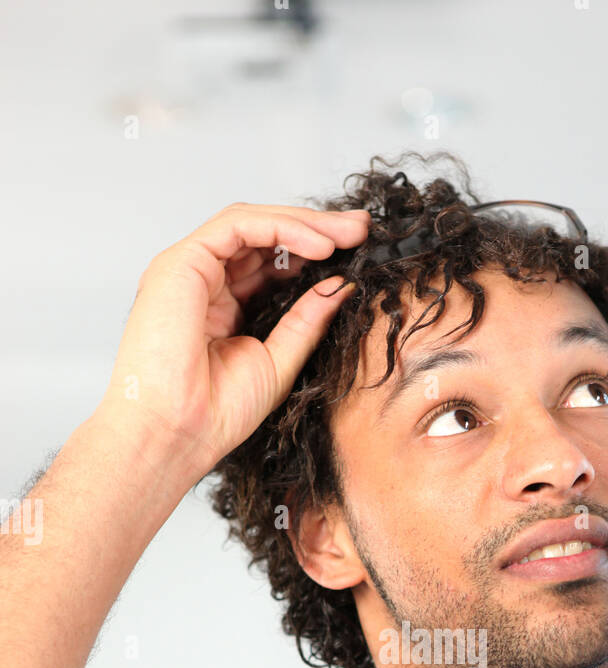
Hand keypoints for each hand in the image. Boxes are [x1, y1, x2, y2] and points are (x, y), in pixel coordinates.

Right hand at [96, 202, 369, 479]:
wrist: (177, 434)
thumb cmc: (215, 414)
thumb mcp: (279, 361)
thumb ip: (307, 321)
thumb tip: (341, 286)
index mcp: (223, 306)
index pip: (270, 263)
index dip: (313, 252)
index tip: (357, 254)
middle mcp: (204, 283)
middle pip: (264, 237)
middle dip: (317, 229)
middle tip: (362, 229)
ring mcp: (190, 269)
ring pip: (253, 224)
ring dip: (305, 224)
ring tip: (350, 234)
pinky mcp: (181, 262)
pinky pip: (239, 227)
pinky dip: (281, 229)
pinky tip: (319, 245)